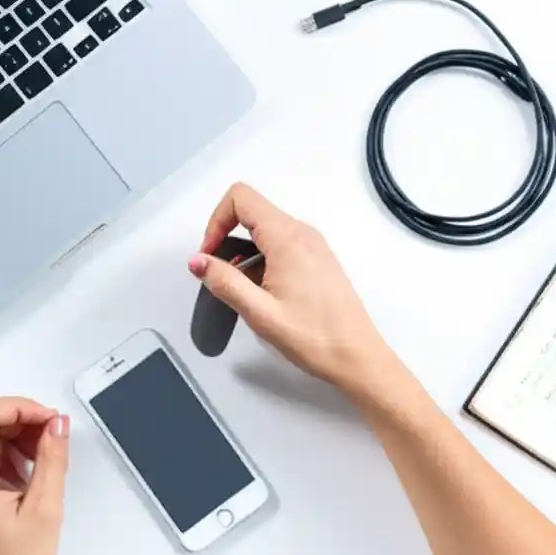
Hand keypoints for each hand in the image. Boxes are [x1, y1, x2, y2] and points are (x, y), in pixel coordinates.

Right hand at [190, 183, 405, 397]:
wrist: (357, 356)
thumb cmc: (315, 337)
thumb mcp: (260, 312)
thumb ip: (224, 282)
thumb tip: (198, 262)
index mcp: (288, 238)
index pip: (241, 198)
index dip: (216, 221)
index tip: (210, 254)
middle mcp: (303, 234)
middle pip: (252, 212)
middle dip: (227, 237)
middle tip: (218, 274)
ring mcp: (313, 246)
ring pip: (266, 230)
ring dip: (245, 253)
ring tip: (243, 291)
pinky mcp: (317, 260)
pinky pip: (282, 246)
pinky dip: (263, 260)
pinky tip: (262, 294)